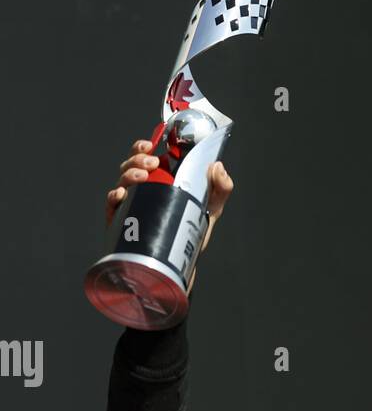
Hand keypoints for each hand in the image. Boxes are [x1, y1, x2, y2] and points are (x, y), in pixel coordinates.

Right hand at [104, 137, 233, 291]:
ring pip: (121, 181)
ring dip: (129, 174)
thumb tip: (217, 166)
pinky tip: (122, 195)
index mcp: (158, 181)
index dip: (142, 147)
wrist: (182, 265)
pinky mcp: (120, 222)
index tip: (150, 145)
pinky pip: (112, 205)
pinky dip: (115, 196)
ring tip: (143, 177)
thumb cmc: (192, 232)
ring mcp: (130, 205)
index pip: (144, 157)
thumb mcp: (211, 209)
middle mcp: (141, 190)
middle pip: (130, 165)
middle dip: (137, 159)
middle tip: (152, 163)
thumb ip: (220, 188)